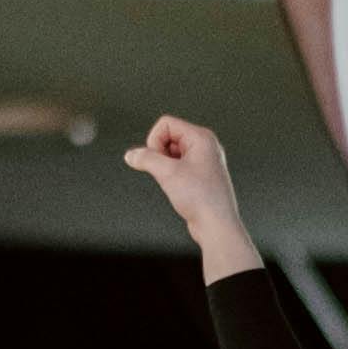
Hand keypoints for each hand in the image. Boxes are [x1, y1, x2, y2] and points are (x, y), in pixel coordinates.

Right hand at [127, 113, 248, 259]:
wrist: (216, 224)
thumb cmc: (203, 198)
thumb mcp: (167, 173)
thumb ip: (145, 159)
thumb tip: (132, 154)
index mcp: (202, 137)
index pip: (166, 124)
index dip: (154, 140)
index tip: (157, 159)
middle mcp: (205, 146)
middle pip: (168, 137)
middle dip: (160, 154)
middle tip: (167, 172)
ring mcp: (203, 161)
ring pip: (171, 153)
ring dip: (165, 166)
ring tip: (176, 182)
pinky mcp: (200, 175)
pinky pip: (178, 166)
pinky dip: (172, 175)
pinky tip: (179, 188)